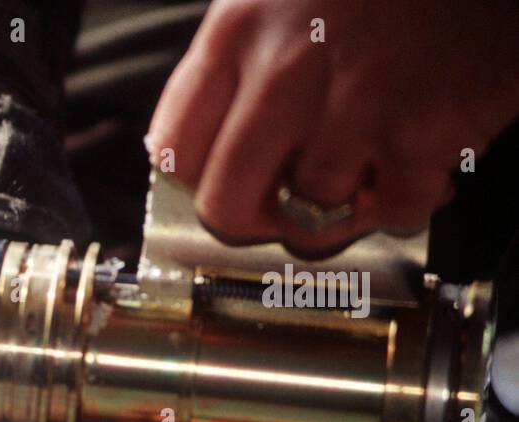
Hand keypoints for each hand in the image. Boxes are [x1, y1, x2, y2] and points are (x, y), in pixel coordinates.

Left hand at [147, 0, 518, 255]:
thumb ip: (243, 58)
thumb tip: (214, 140)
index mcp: (239, 30)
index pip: (174, 147)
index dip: (197, 179)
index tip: (220, 181)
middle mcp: (283, 73)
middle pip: (226, 205)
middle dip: (254, 219)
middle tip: (284, 205)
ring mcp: (352, 109)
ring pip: (308, 219)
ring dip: (337, 209)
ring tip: (363, 172)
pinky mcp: (420, 135)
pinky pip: (390, 215)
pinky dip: (404, 203)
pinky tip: (415, 163)